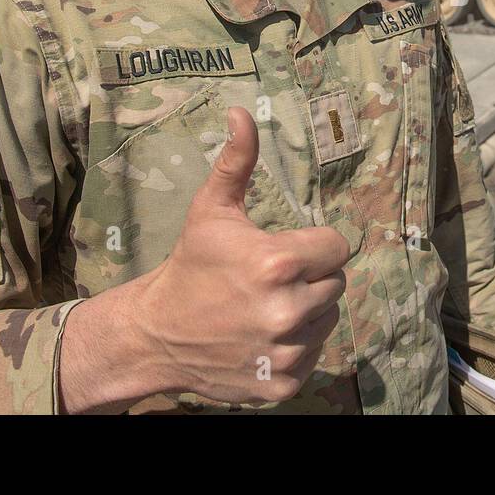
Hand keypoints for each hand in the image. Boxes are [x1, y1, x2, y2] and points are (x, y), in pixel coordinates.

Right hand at [131, 107, 349, 404]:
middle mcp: (288, 309)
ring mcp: (286, 350)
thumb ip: (237, 160)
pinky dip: (295, 345)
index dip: (313, 245)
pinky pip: (314, 354)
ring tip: (265, 306)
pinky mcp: (283, 382)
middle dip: (310, 277)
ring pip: (328, 318)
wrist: (156, 334)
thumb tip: (241, 111)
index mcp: (278, 263)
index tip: (284, 250)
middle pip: (336, 282)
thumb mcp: (212, 210)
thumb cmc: (191, 266)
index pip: (338, 247)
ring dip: (306, 311)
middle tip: (270, 280)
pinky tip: (262, 335)